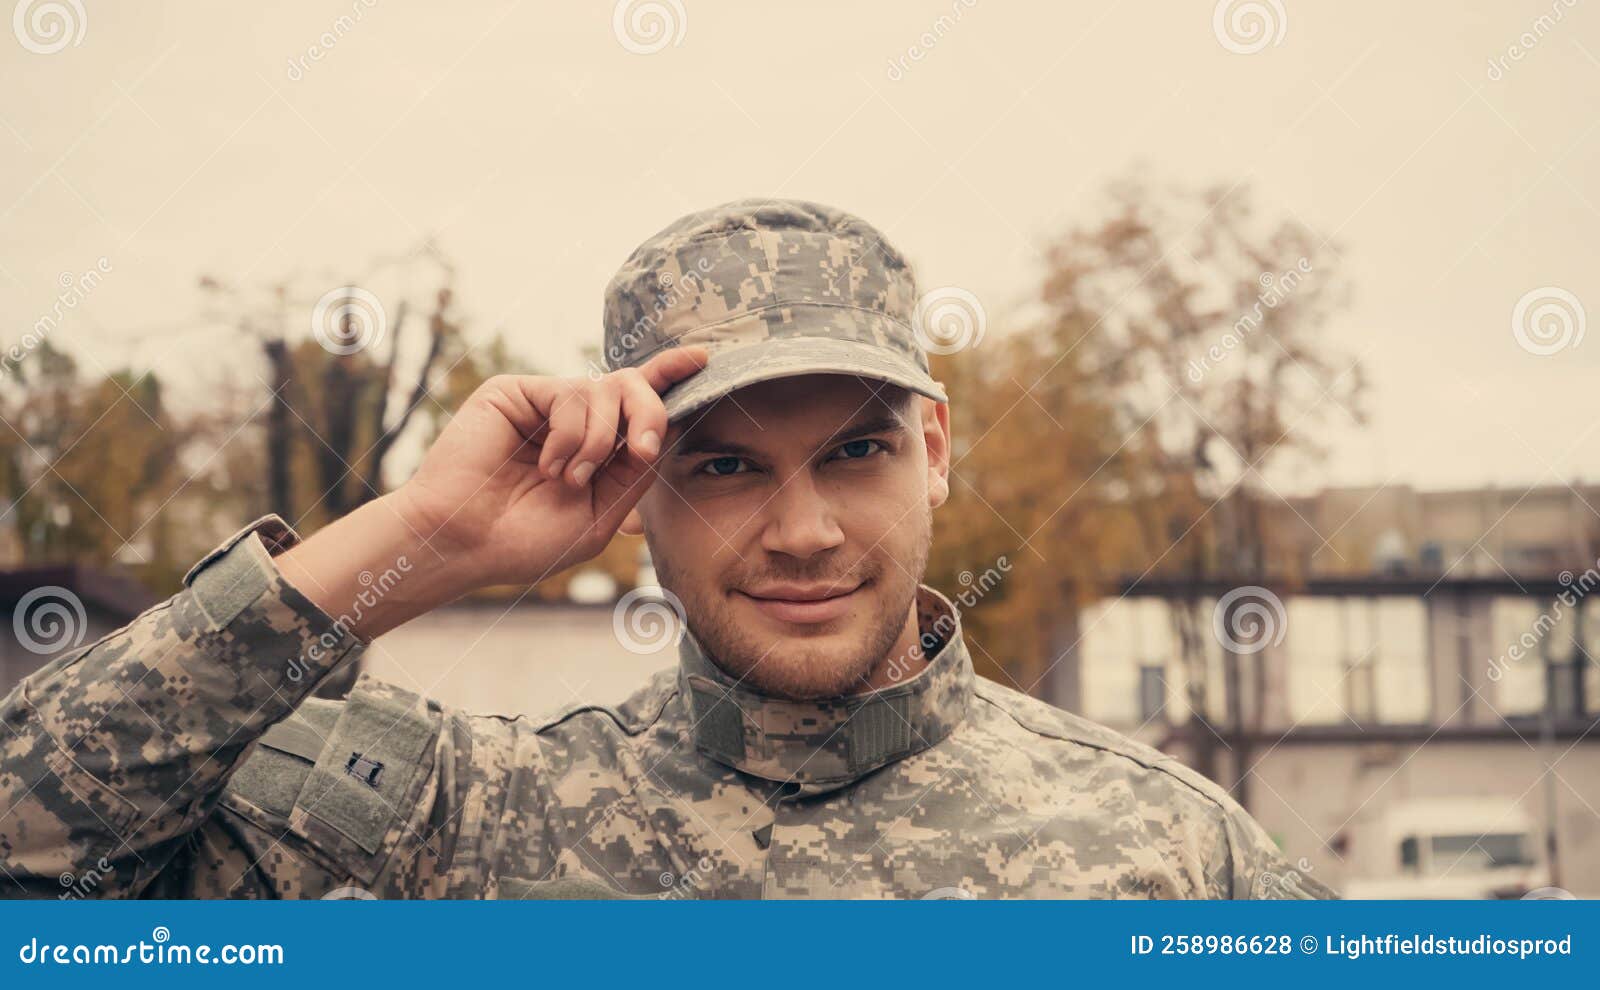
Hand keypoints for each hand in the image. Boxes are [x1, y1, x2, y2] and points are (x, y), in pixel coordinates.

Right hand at [393, 346, 708, 588]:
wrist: (465, 544)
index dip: (669, 377)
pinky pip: (571, 393)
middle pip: (633, 387)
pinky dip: (570, 435)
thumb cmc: (524, 542)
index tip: (702, 359)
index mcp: (596, 450)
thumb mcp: (599, 516)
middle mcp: (573, 421)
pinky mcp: (517, 391)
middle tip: (640, 450)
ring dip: (597, 441)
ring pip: (606, 390)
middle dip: (649, 413)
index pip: (639, 405)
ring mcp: (545, 405)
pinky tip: (547, 465)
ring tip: (566, 478)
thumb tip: (664, 431)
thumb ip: (634, 475)